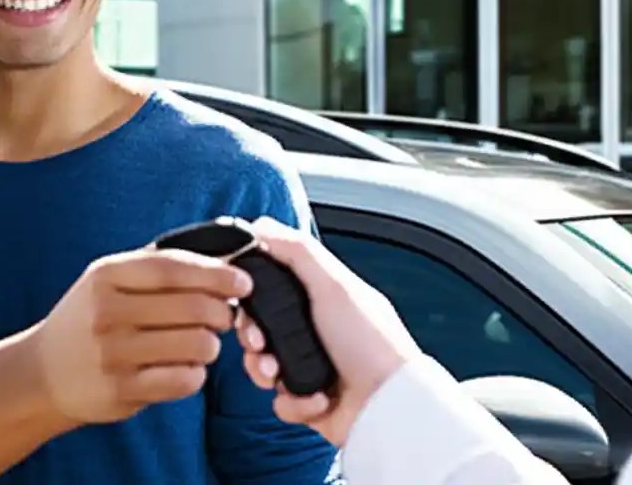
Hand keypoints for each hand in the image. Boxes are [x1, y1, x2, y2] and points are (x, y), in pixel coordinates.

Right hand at [26, 248, 252, 424]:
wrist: (42, 373)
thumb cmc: (89, 319)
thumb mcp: (109, 281)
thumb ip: (156, 266)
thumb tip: (221, 256)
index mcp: (106, 276)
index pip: (173, 269)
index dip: (216, 273)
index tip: (243, 281)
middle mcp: (106, 313)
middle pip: (192, 308)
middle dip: (222, 312)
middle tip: (224, 317)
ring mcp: (112, 354)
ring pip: (195, 345)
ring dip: (211, 345)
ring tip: (202, 343)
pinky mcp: (120, 391)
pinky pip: (183, 381)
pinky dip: (196, 374)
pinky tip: (185, 368)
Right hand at [236, 217, 421, 445]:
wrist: (388, 405)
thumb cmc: (371, 343)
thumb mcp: (334, 285)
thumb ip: (297, 251)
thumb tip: (261, 225)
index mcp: (318, 297)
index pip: (268, 285)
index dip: (249, 293)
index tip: (243, 299)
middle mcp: (312, 329)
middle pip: (257, 327)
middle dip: (253, 337)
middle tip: (260, 344)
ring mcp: (308, 365)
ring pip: (261, 365)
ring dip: (265, 371)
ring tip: (280, 376)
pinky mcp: (308, 399)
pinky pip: (279, 401)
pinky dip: (293, 402)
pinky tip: (316, 397)